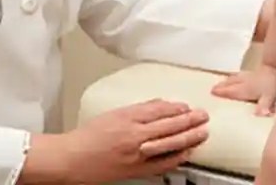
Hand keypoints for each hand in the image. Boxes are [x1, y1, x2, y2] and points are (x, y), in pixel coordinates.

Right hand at [22, 99, 207, 182]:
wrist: (72, 159)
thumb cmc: (87, 137)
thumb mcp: (113, 114)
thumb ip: (138, 110)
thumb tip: (160, 105)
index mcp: (126, 117)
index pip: (159, 109)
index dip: (177, 107)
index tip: (187, 105)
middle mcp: (133, 135)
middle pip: (168, 125)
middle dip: (190, 120)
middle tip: (203, 116)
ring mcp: (136, 154)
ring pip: (169, 144)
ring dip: (189, 137)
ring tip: (202, 132)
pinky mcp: (135, 170)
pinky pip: (162, 164)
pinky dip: (177, 157)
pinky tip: (187, 153)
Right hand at [209, 65, 275, 115]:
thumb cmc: (273, 85)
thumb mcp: (269, 98)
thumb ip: (263, 107)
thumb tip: (258, 116)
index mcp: (245, 90)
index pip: (230, 93)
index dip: (221, 94)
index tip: (210, 94)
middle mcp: (244, 83)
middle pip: (230, 84)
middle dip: (220, 87)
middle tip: (211, 90)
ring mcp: (248, 77)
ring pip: (234, 79)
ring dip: (226, 81)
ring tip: (219, 83)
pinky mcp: (253, 73)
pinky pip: (239, 75)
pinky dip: (234, 77)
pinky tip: (235, 77)